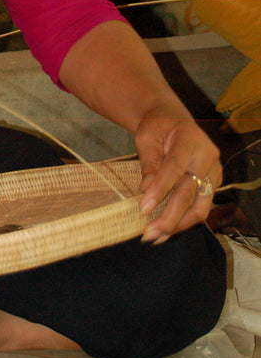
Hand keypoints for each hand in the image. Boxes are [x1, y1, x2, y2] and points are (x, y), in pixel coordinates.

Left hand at [135, 108, 221, 241]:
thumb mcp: (146, 137)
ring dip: (179, 224)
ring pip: (201, 206)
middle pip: (191, 192)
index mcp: (191, 139)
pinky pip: (201, 207)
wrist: (174, 120)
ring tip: (156, 237)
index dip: (160, 190)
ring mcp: (214, 172)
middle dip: (170, 216)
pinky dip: (184, 221)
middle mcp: (208, 157)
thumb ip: (148, 162)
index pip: (175, 168)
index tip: (143, 209)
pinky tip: (166, 231)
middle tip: (149, 233)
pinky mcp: (213, 184)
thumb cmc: (158, 126)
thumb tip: (146, 190)